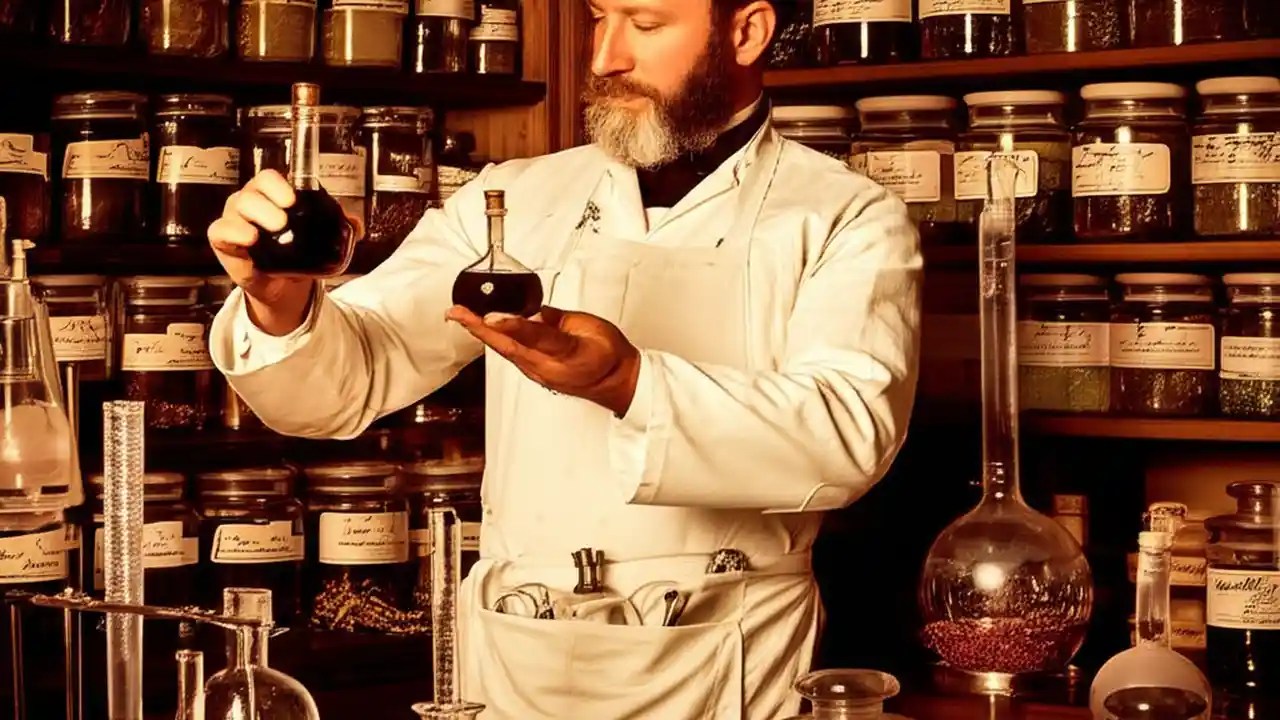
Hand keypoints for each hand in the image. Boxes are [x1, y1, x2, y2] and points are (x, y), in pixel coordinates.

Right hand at [206, 171, 328, 335]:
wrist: (283, 283)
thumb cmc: (296, 251)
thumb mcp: (321, 239)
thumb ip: (341, 228)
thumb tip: (356, 225)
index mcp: (273, 195)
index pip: (269, 178)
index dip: (278, 185)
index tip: (292, 199)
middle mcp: (252, 203)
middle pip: (252, 191)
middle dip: (267, 204)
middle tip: (283, 221)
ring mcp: (236, 220)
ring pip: (236, 207)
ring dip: (253, 217)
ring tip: (266, 232)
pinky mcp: (224, 241)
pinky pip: (220, 231)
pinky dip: (233, 232)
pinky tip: (249, 239)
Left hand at [447, 305, 641, 415]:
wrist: (615, 381)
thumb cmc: (608, 356)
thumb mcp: (592, 329)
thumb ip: (560, 320)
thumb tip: (536, 312)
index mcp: (564, 355)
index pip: (535, 337)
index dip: (513, 325)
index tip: (492, 316)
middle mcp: (545, 368)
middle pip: (508, 346)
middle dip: (479, 328)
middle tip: (457, 313)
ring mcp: (537, 373)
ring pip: (505, 351)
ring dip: (481, 333)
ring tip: (461, 316)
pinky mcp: (534, 372)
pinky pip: (511, 355)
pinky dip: (494, 340)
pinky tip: (484, 329)